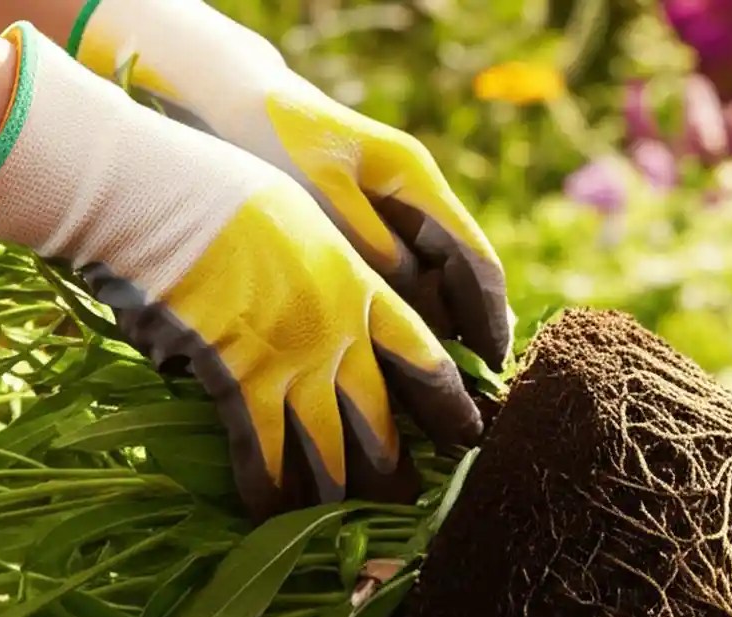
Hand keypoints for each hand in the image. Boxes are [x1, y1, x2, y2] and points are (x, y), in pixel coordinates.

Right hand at [0, 23, 481, 518]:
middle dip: (396, 468)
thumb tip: (327, 296)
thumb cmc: (223, 190)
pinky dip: (265, 486)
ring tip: (340, 524)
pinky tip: (266, 513)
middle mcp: (337, 332)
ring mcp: (292, 359)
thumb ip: (321, 266)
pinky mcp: (240, 379)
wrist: (167, 193)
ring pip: (328, 446)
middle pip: (381, 417)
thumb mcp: (299, 217)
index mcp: (359, 287)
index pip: (424, 356)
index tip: (471, 432)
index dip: (450, 402)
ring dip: (334, 492)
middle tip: (410, 502)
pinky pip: (262, 451)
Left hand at [70, 0, 513, 369]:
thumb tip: (412, 301)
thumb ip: (369, 242)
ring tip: (431, 395)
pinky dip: (396, 320)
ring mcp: (390, 213)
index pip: (472, 256)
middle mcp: (414, 199)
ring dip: (433, 333)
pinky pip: (393, 282)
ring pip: (427, 284)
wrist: (238, 104)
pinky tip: (386, 363)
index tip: (493, 364)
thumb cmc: (276, 141)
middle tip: (468, 396)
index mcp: (416, 180)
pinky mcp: (362, 229)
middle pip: (457, 276)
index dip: (488, 314)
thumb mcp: (322, 191)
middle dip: (467, 333)